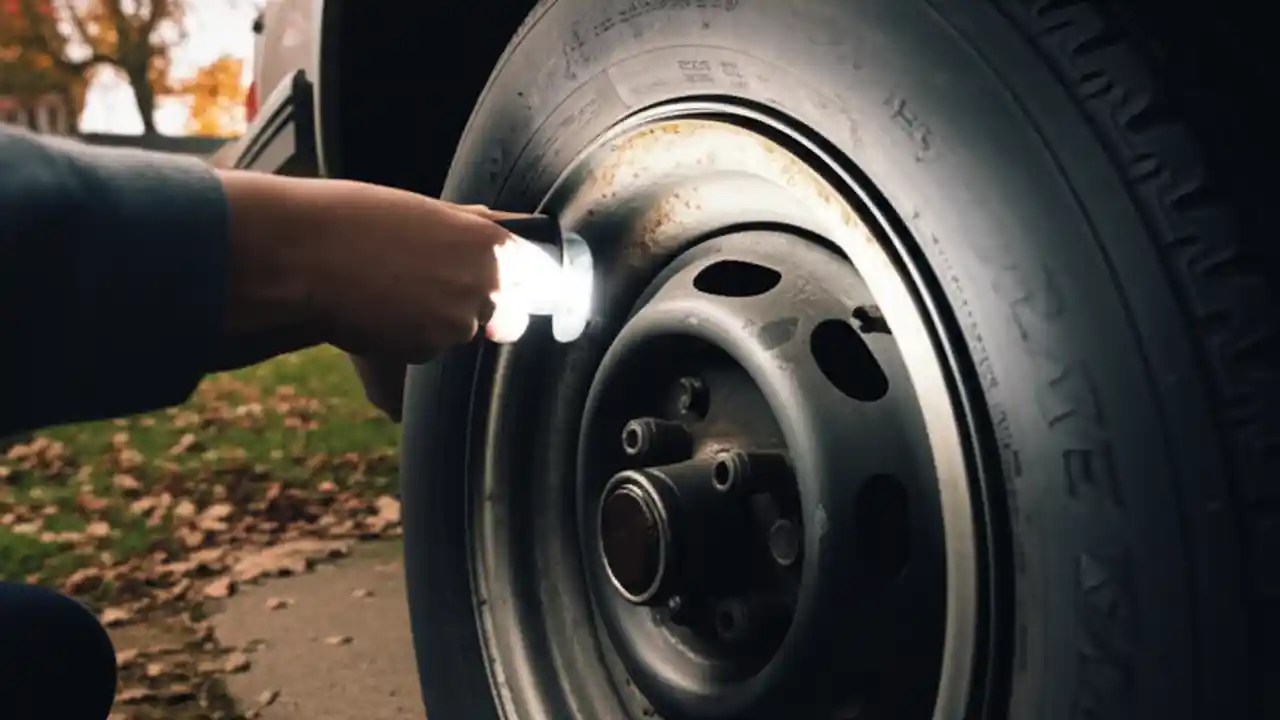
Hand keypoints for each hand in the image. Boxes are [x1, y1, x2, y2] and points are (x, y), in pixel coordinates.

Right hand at [219, 172, 507, 365]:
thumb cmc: (360, 220)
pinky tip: (378, 310)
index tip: (518, 291)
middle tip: (438, 292)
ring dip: (438, 321)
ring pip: (462, 332)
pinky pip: (427, 349)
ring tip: (392, 290)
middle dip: (486, 312)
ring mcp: (458, 322)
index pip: (542, 277)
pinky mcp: (426, 351)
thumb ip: (472, 230)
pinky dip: (408, 337)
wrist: (306, 252)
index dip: (527, 286)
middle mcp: (488, 285)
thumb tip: (508, 228)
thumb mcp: (428, 213)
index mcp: (495, 244)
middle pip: (509, 315)